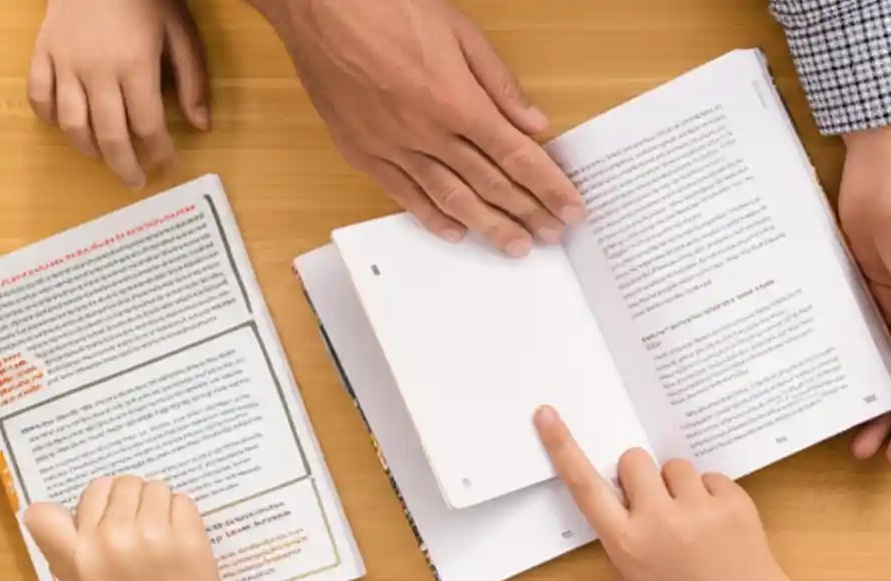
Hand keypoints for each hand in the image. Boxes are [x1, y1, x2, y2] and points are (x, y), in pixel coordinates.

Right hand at [24, 476, 256, 580]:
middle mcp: (107, 540)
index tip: (96, 515)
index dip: (79, 505)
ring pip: (150, 485)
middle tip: (136, 527)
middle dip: (126, 500)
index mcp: (75, 559)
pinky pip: (179, 497)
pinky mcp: (186, 531)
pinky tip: (179, 537)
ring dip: (155, 503)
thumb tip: (57, 506)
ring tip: (159, 532)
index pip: (43, 512)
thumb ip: (66, 547)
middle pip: (113, 483)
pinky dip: (180, 512)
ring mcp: (149, 534)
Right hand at [28, 0, 209, 188]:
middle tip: (136, 181)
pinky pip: (38, 94)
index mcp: (135, 67)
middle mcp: (97, 71)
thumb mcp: (181, 34)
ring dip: (88, 148)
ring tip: (104, 157)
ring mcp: (65, 63)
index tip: (169, 166)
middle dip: (125, 165)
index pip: (148, 126)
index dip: (159, 152)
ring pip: (71, 122)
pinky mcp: (42, 52)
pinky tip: (66, 125)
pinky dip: (48, 116)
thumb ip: (192, 81)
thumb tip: (202, 125)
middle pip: (109, 134)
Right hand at [252, 0, 586, 256]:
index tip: (570, 210)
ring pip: (450, 198)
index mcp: (458, 101)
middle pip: (490, 184)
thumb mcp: (460, 32)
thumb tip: (534, 124)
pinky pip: (404, 195)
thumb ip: (500, 84)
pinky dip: (432, 217)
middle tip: (553, 236)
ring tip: (515, 246)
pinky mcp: (363, 152)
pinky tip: (456, 231)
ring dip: (488, 226)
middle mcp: (428, 133)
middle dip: (527, 214)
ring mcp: (393, 147)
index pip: (517, 157)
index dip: (549, 188)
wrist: (319, 7)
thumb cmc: (388, 7)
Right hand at [532, 406, 795, 580]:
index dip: (562, 447)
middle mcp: (658, 521)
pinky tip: (719, 525)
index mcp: (626, 543)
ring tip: (694, 521)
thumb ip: (618, 541)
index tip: (547, 414)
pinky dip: (712, 495)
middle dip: (641, 475)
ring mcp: (698, 509)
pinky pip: (711, 476)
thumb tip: (618, 499)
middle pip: (634, 460)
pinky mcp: (733, 501)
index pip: (584, 486)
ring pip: (674, 465)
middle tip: (656, 502)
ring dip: (679, 486)